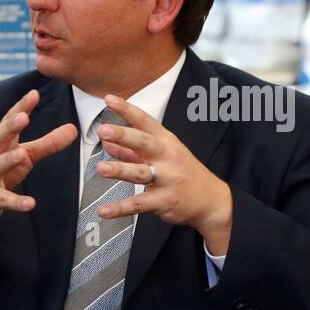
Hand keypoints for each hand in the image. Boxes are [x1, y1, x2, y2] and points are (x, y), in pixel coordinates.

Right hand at [0, 89, 77, 245]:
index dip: (21, 107)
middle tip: (22, 117)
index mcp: (0, 142)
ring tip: (21, 154)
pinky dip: (16, 202)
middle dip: (9, 127)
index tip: (33, 94)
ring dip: (7, 160)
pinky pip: (4, 200)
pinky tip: (30, 203)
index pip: (9, 120)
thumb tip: (74, 129)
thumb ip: (47, 143)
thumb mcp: (23, 155)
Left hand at [93, 94, 232, 254]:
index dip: (127, 109)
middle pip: (144, 143)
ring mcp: (167, 179)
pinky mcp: (164, 201)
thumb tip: (106, 141)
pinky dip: (121, 208)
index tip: (109, 99)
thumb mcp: (161, 155)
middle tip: (103, 130)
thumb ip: (131, 150)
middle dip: (124, 135)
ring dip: (120, 170)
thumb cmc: (181, 172)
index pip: (145, 121)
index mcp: (165, 142)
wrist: (210, 199)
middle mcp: (167, 157)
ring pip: (140, 172)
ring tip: (99, 168)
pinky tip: (103, 211)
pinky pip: (139, 204)